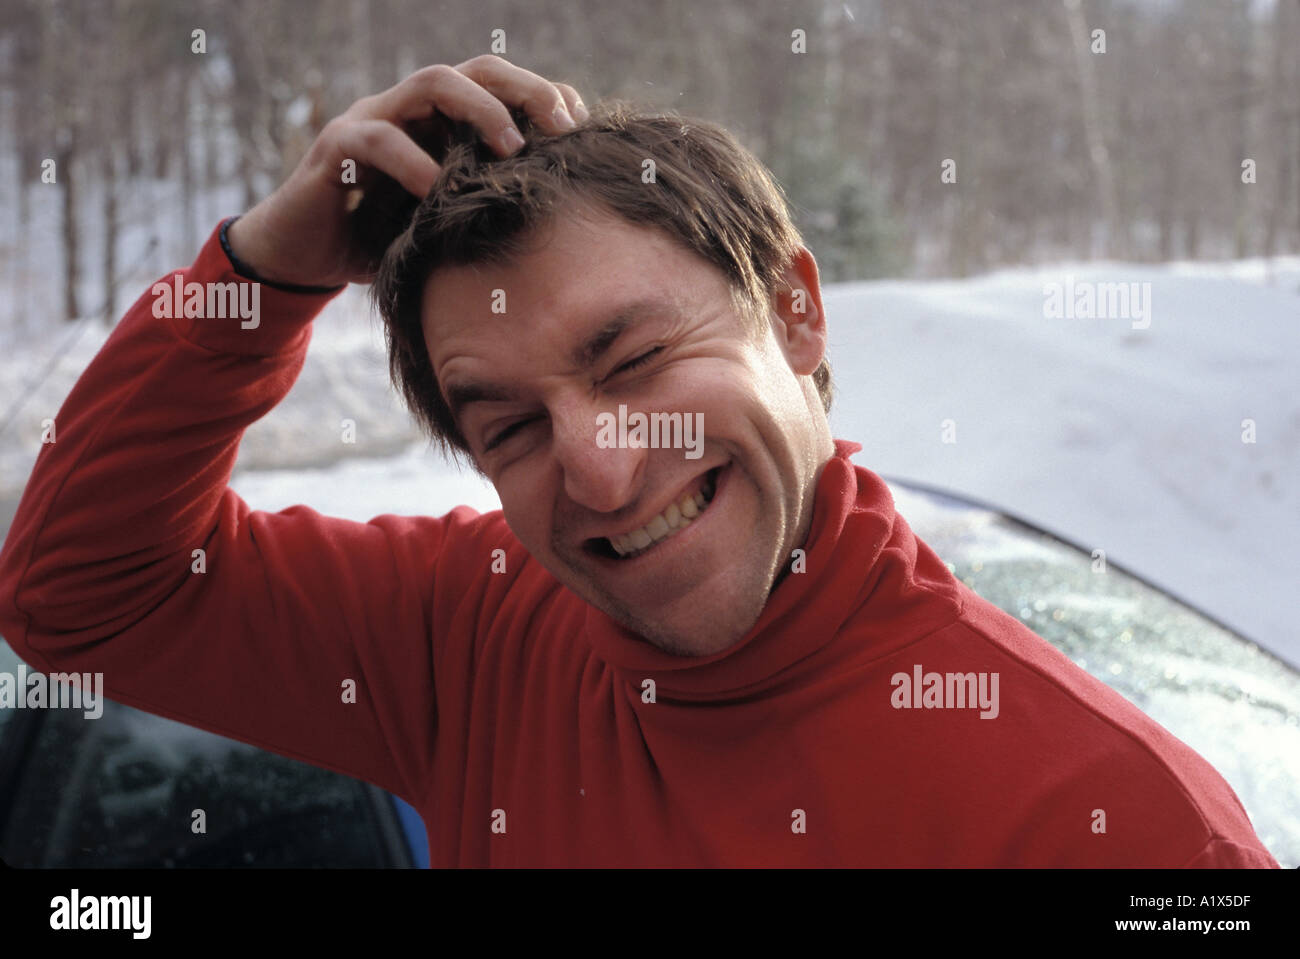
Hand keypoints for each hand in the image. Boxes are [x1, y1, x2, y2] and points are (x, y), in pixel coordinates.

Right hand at [226, 55, 586, 287]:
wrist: (304, 256)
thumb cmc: (383, 238)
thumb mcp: (445, 221)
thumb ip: (484, 206)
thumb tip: (557, 219)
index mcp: (441, 121)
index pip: (501, 86)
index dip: (544, 95)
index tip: (580, 127)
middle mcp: (410, 109)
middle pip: (476, 70)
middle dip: (525, 90)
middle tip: (560, 128)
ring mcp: (372, 120)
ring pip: (432, 83)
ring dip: (480, 109)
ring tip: (511, 148)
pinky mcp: (336, 149)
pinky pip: (378, 141)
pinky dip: (413, 162)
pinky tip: (438, 190)